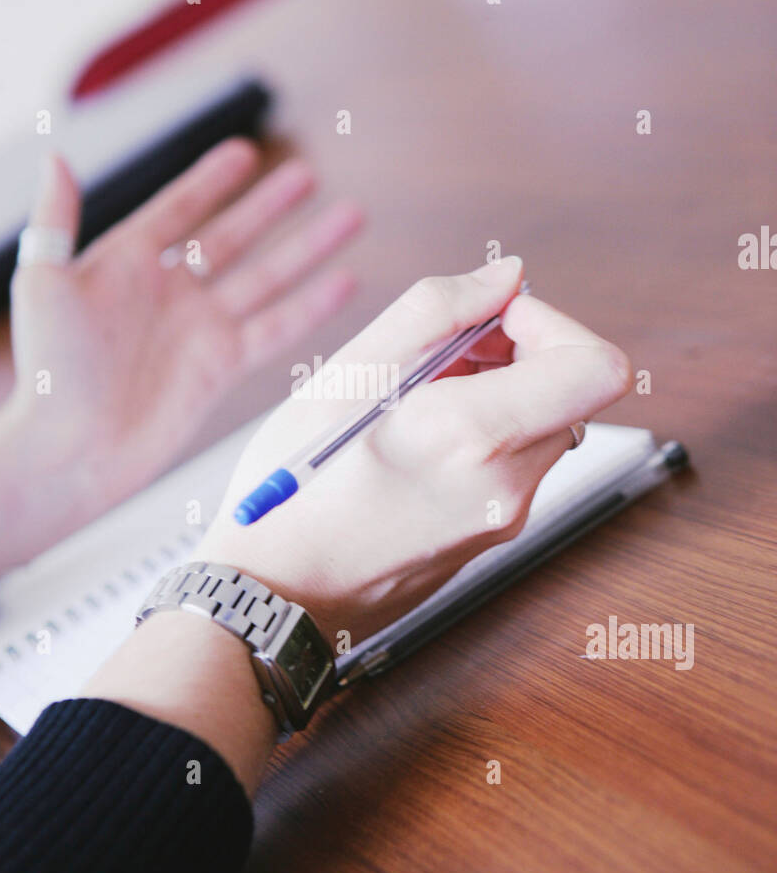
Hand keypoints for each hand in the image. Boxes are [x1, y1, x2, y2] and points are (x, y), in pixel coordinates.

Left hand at [0, 138, 362, 603]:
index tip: (245, 152)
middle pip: (234, 236)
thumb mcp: (43, 282)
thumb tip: (56, 157)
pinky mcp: (223, 366)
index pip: (180, 208)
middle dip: (272, 206)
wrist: (71, 450)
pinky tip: (346, 281)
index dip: (212, 182)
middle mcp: (171, 292)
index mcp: (127, 262)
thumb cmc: (48, 371)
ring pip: (268, 276)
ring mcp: (201, 328)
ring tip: (352, 215)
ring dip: (309, 246)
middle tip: (309, 173)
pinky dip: (314, 306)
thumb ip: (56, 220)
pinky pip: (278, 327)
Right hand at [196, 257, 632, 646]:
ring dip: (500, 389)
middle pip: (573, 391)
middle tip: (444, 351)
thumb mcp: (344, 378)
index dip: (552, 323)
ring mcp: (505, 519)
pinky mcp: (493, 535)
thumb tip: (505, 275)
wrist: (277, 597)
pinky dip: (485, 430)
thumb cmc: (294, 491)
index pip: (597, 367)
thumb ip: (434, 311)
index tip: (493, 320)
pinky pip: (518, 460)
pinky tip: (419, 434)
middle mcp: (507, 487)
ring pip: (545, 423)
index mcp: (472, 440)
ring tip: (419, 394)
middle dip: (518, 351)